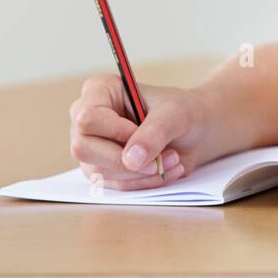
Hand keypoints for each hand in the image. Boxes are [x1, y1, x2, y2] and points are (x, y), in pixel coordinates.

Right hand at [67, 76, 229, 190]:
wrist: (194, 131)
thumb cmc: (182, 111)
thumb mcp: (175, 114)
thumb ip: (154, 133)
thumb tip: (131, 160)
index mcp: (99, 91)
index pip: (88, 118)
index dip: (116, 132)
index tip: (144, 133)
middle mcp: (87, 119)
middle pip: (83, 148)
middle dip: (125, 160)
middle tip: (161, 158)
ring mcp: (92, 146)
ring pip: (98, 172)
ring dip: (141, 173)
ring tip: (172, 159)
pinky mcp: (102, 169)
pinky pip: (114, 186)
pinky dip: (144, 182)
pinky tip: (165, 170)